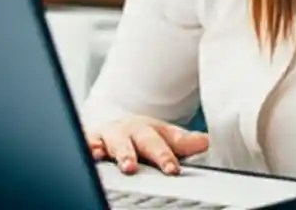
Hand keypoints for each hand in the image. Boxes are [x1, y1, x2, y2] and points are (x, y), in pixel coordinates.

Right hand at [87, 116, 209, 175]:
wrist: (111, 125)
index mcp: (151, 129)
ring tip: (128, 166)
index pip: (164, 142)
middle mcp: (132, 130)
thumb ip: (181, 142)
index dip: (167, 156)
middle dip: (150, 153)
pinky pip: (90, 142)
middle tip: (154, 167)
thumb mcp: (161, 136)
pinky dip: (91, 147)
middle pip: (143, 140)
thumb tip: (206, 141)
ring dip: (123, 153)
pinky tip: (94, 154)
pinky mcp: (92, 139)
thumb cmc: (140, 136)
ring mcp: (111, 135)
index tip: (173, 170)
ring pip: (117, 143)